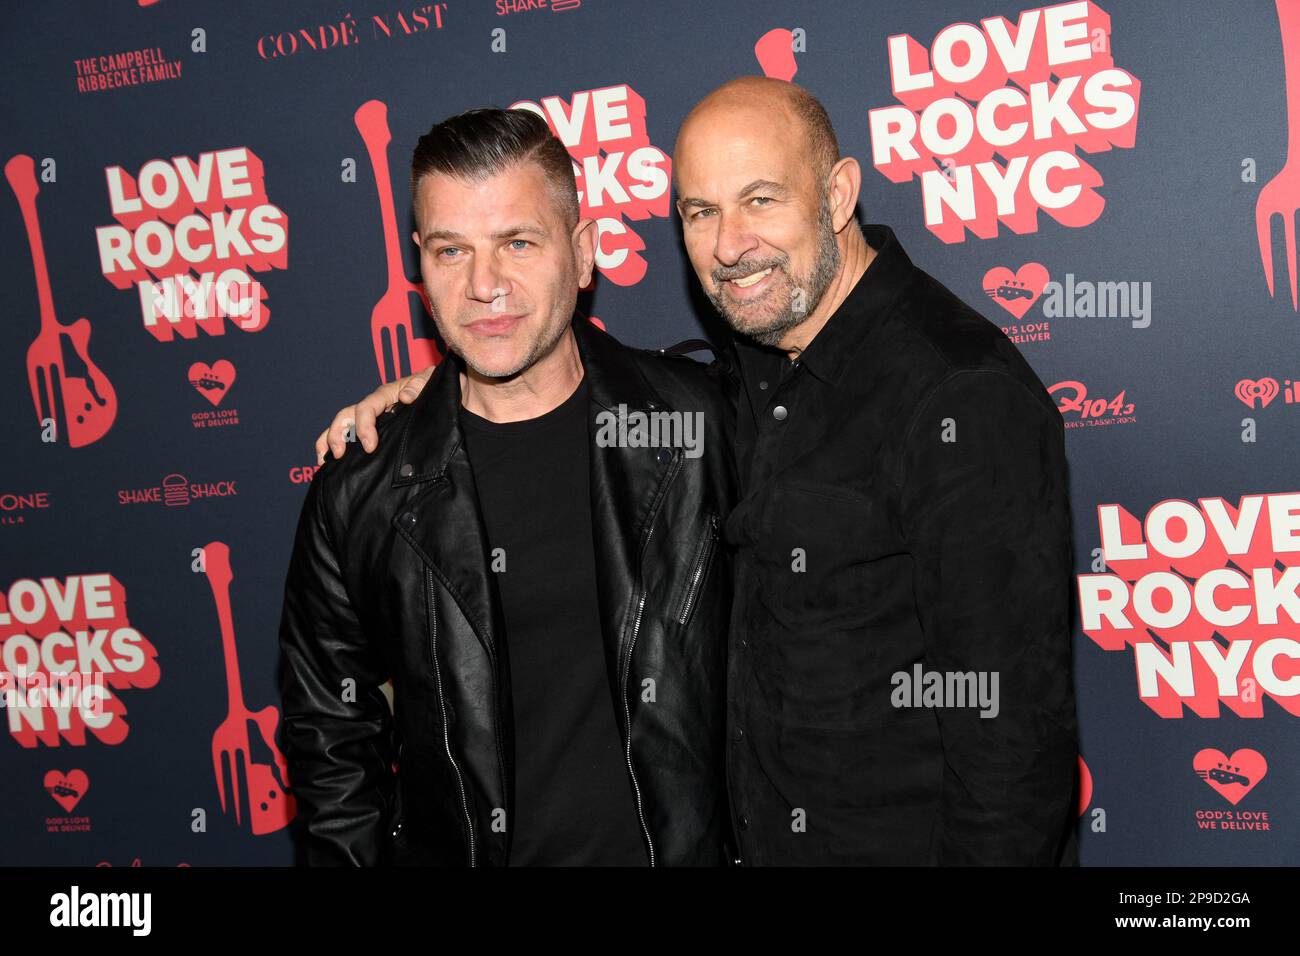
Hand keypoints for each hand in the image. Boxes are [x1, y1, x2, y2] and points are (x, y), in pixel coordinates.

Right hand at [314, 368, 432, 464]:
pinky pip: (349, 435)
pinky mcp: (371, 429)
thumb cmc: (429, 384)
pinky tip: (329, 463)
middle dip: (338, 435)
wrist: (434, 390)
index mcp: (384, 395)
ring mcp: (369, 417)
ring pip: (342, 426)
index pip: (366, 408)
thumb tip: (406, 396)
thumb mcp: (426, 381)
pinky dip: (333, 446)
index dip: (364, 427)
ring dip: (329, 441)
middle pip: (346, 416)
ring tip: (323, 461)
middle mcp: (372, 405)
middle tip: (339, 455)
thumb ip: (418, 386)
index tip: (370, 446)